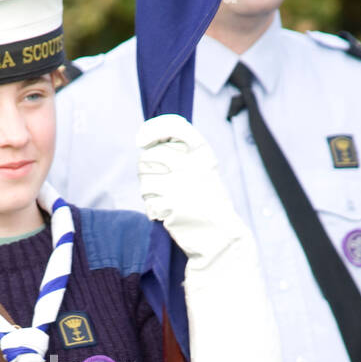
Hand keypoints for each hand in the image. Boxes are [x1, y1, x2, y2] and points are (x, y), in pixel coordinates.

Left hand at [137, 114, 242, 258]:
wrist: (219, 235)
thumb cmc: (208, 201)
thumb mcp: (203, 170)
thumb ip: (182, 155)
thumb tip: (147, 144)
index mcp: (202, 152)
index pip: (175, 126)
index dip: (153, 129)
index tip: (141, 139)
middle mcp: (191, 164)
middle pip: (149, 155)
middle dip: (146, 167)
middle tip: (154, 179)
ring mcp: (179, 183)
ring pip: (144, 176)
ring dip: (147, 187)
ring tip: (163, 197)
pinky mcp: (169, 203)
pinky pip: (147, 197)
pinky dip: (151, 205)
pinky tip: (164, 210)